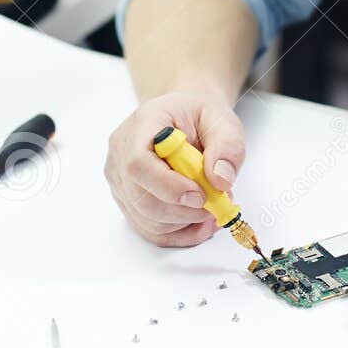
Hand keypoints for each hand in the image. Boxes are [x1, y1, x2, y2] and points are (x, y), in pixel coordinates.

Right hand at [104, 91, 245, 247]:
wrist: (184, 117)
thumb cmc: (198, 116)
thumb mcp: (222, 120)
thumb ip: (226, 146)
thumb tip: (219, 180)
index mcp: (141, 125)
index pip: (138, 163)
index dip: (168, 186)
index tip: (200, 195)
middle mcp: (121, 154)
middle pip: (142, 199)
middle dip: (185, 210)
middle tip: (218, 202)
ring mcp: (120, 180)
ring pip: (147, 219)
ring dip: (186, 221)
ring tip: (213, 204)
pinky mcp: (128, 201)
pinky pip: (151, 230)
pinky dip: (180, 232)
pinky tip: (201, 221)